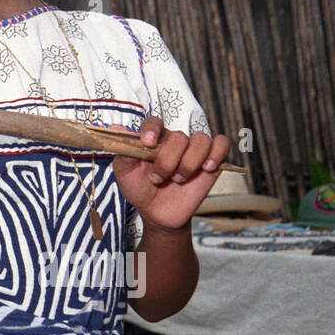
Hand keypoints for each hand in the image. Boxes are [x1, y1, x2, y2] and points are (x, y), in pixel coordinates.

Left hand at [111, 116, 230, 230]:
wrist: (157, 213)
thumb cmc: (140, 189)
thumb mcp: (125, 172)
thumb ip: (123, 150)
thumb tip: (112, 127)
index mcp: (153, 139)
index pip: (155, 122)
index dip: (152, 130)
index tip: (147, 144)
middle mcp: (174, 141)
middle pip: (178, 136)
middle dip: (168, 161)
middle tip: (158, 178)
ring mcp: (193, 150)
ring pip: (201, 140)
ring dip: (189, 162)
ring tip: (178, 179)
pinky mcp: (211, 161)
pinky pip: (222, 144)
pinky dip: (216, 153)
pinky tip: (207, 168)